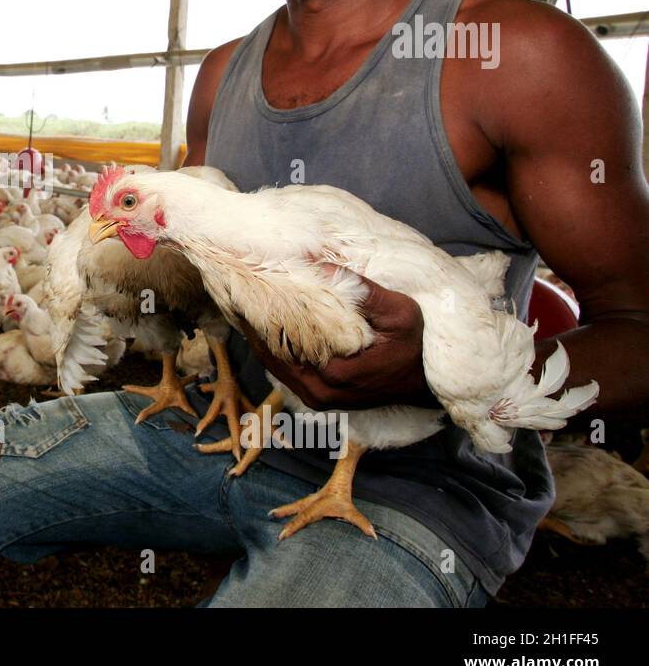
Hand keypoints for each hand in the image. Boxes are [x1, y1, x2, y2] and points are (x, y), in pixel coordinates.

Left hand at [232, 267, 437, 410]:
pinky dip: (272, 347)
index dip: (264, 309)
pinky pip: (283, 370)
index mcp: (335, 371)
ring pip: (273, 362)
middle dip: (256, 319)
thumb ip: (362, 291)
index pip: (284, 336)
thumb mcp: (400, 313)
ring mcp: (316, 398)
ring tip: (245, 302)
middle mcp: (319, 390)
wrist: (427, 385)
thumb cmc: (417, 346)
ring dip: (260, 333)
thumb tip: (320, 266)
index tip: (248, 283)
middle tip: (238, 288)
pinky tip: (263, 324)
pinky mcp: (317, 399)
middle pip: (271, 350)